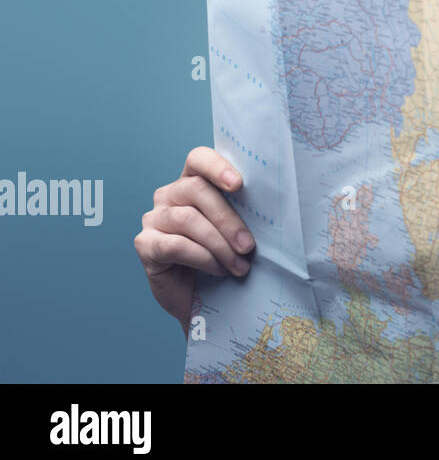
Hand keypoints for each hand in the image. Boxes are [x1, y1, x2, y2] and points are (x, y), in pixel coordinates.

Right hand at [134, 147, 255, 333]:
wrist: (205, 301)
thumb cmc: (226, 258)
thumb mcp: (238, 231)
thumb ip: (246, 211)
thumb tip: (273, 203)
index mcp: (193, 182)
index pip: (198, 158)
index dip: (216, 166)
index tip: (238, 184)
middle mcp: (169, 195)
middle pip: (196, 189)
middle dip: (228, 219)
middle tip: (248, 246)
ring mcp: (154, 219)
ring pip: (187, 219)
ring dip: (219, 244)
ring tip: (239, 266)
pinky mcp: (145, 244)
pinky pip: (175, 245)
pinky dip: (202, 258)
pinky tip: (218, 271)